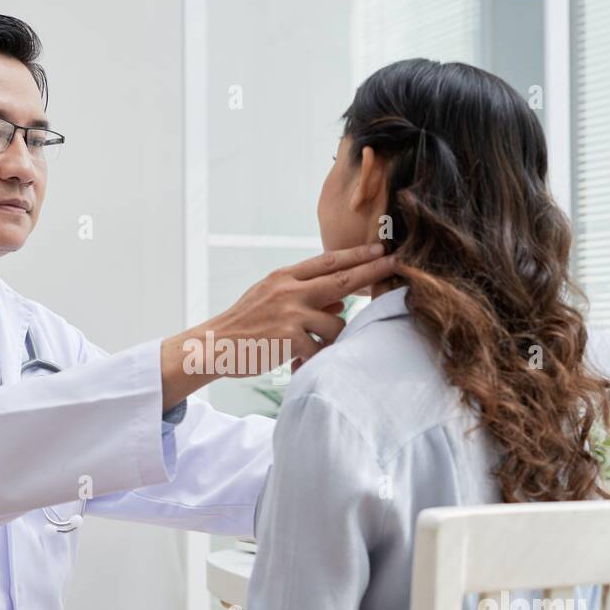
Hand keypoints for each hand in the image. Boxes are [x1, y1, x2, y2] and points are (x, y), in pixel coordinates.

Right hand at [160, 244, 396, 406]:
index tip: (379, 247)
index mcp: (284, 277)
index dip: (356, 254)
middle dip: (372, 270)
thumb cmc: (245, 324)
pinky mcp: (289, 339)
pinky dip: (315, 358)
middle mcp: (289, 290)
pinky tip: (297, 362)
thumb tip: (339, 295)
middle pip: (342, 279)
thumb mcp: (270, 297)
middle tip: (395, 262)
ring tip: (310, 345)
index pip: (327, 261)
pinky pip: (321, 349)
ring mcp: (290, 314)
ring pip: (337, 322)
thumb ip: (302, 292)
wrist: (214, 345)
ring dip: (332, 336)